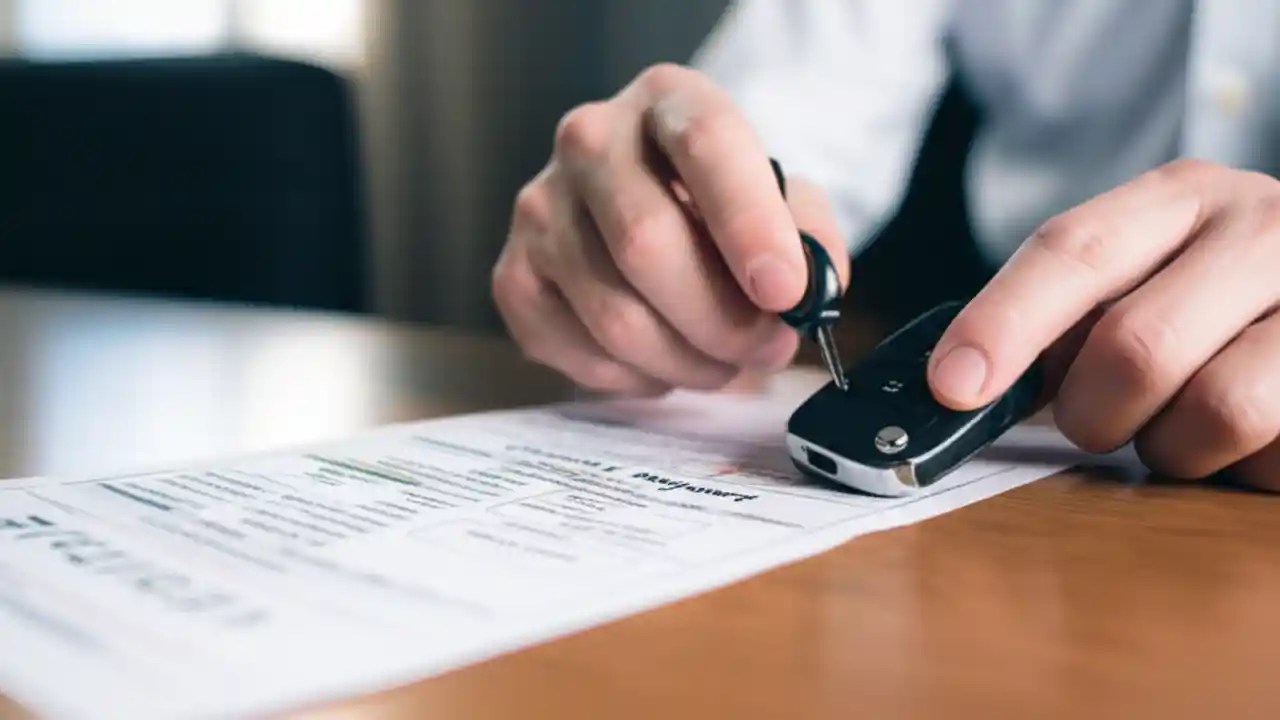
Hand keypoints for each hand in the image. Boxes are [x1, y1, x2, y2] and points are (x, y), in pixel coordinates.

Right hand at [493, 64, 848, 395]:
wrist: (651, 208)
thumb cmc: (723, 208)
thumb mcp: (784, 200)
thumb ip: (808, 238)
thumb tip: (805, 296)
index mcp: (667, 100)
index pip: (704, 143)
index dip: (748, 224)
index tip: (785, 292)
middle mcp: (590, 141)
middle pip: (645, 243)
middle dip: (722, 320)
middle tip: (768, 348)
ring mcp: (540, 209)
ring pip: (614, 316)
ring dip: (688, 362)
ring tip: (724, 361)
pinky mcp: (514, 276)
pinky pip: (579, 353)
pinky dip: (637, 378)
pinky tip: (662, 361)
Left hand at [929, 159, 1279, 488]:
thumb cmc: (1223, 298)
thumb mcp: (1148, 274)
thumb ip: (1064, 318)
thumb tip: (961, 385)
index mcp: (1182, 198)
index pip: (1070, 252)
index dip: (1002, 323)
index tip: (952, 387)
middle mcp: (1262, 228)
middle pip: (1133, 348)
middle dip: (1093, 413)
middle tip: (1102, 419)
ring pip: (1215, 410)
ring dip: (1176, 448)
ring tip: (1189, 426)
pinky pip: (1278, 456)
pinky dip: (1248, 467)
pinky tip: (1259, 434)